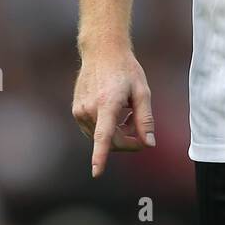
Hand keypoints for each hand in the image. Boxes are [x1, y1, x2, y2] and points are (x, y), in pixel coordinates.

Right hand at [72, 45, 155, 176]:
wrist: (102, 52)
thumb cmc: (126, 70)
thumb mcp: (142, 92)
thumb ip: (146, 120)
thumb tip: (148, 144)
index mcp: (107, 103)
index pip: (104, 135)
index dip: (101, 156)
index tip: (96, 172)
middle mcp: (90, 109)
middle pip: (110, 141)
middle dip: (128, 141)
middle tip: (140, 130)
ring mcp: (80, 111)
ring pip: (101, 138)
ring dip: (117, 134)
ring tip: (127, 113)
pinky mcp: (76, 111)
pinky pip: (94, 130)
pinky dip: (106, 128)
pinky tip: (115, 111)